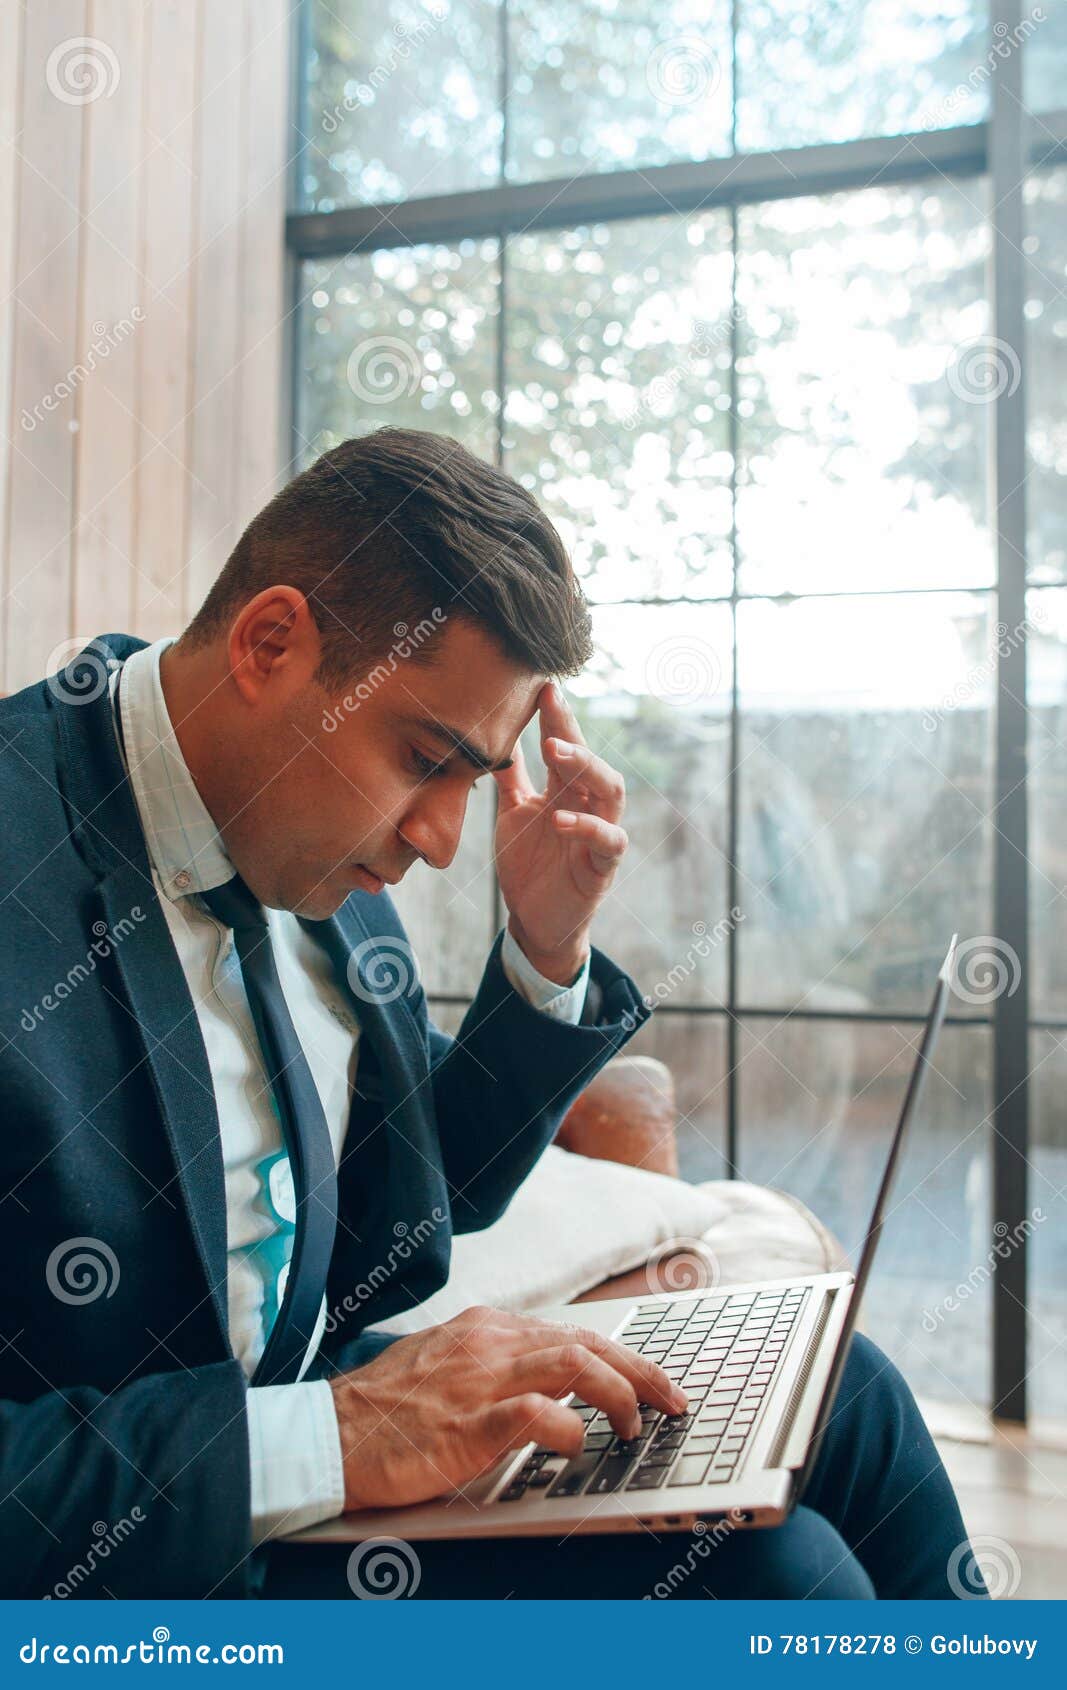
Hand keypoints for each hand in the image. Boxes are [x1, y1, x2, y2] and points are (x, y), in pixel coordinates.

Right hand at [328, 1304, 686, 1512]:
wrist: (329, 1436)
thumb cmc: (387, 1412)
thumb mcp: (450, 1369)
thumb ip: (498, 1368)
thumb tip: (555, 1390)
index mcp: (488, 1328)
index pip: (576, 1333)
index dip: (625, 1358)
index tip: (656, 1382)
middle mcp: (490, 1343)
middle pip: (588, 1344)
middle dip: (641, 1371)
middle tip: (674, 1401)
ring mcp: (479, 1381)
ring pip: (574, 1366)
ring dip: (618, 1396)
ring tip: (635, 1425)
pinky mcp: (466, 1425)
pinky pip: (535, 1415)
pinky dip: (570, 1427)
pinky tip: (582, 1444)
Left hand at [493, 681, 627, 984]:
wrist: (534, 921)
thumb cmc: (529, 866)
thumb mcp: (513, 814)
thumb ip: (511, 779)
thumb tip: (496, 737)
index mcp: (565, 791)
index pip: (565, 746)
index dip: (556, 716)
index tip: (542, 685)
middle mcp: (587, 805)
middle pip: (590, 759)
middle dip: (571, 731)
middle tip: (548, 706)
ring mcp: (599, 834)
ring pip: (611, 790)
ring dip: (585, 766)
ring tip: (554, 751)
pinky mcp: (603, 866)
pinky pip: (609, 840)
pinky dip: (588, 827)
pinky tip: (561, 818)